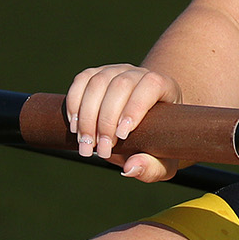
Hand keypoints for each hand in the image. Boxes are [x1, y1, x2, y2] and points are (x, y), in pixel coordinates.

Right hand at [66, 64, 183, 181]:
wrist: (144, 129)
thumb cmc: (157, 145)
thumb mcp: (162, 162)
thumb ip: (152, 167)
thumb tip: (131, 168)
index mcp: (164, 88)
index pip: (151, 85)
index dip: (135, 107)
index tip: (122, 135)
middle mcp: (139, 74)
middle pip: (120, 84)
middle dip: (106, 120)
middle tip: (101, 150)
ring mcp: (117, 71)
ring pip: (98, 82)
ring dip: (87, 115)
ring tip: (85, 144)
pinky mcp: (97, 75)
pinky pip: (82, 80)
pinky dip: (74, 103)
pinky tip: (75, 127)